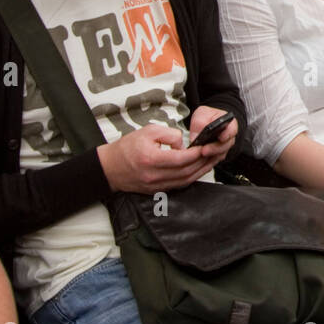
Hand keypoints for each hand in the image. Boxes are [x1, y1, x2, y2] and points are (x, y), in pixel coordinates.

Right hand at [97, 122, 217, 193]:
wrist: (110, 167)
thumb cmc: (127, 147)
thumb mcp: (148, 131)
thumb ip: (169, 135)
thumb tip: (183, 144)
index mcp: (151, 160)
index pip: (180, 159)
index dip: (195, 154)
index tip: (205, 146)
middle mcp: (154, 176)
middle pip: (185, 172)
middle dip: (202, 162)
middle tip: (213, 153)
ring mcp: (155, 186)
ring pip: (184, 181)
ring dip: (199, 171)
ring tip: (210, 161)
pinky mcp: (156, 191)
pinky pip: (178, 185)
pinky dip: (190, 178)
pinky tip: (198, 170)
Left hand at [188, 105, 237, 163]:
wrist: (207, 123)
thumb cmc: (208, 117)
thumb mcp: (202, 114)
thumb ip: (200, 123)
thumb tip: (195, 137)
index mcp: (230, 125)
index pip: (232, 130)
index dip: (227, 134)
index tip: (221, 137)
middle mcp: (228, 139)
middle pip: (225, 146)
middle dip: (214, 149)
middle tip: (204, 150)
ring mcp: (223, 149)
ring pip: (218, 156)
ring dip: (207, 158)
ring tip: (197, 157)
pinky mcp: (216, 157)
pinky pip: (212, 162)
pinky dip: (204, 164)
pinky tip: (195, 162)